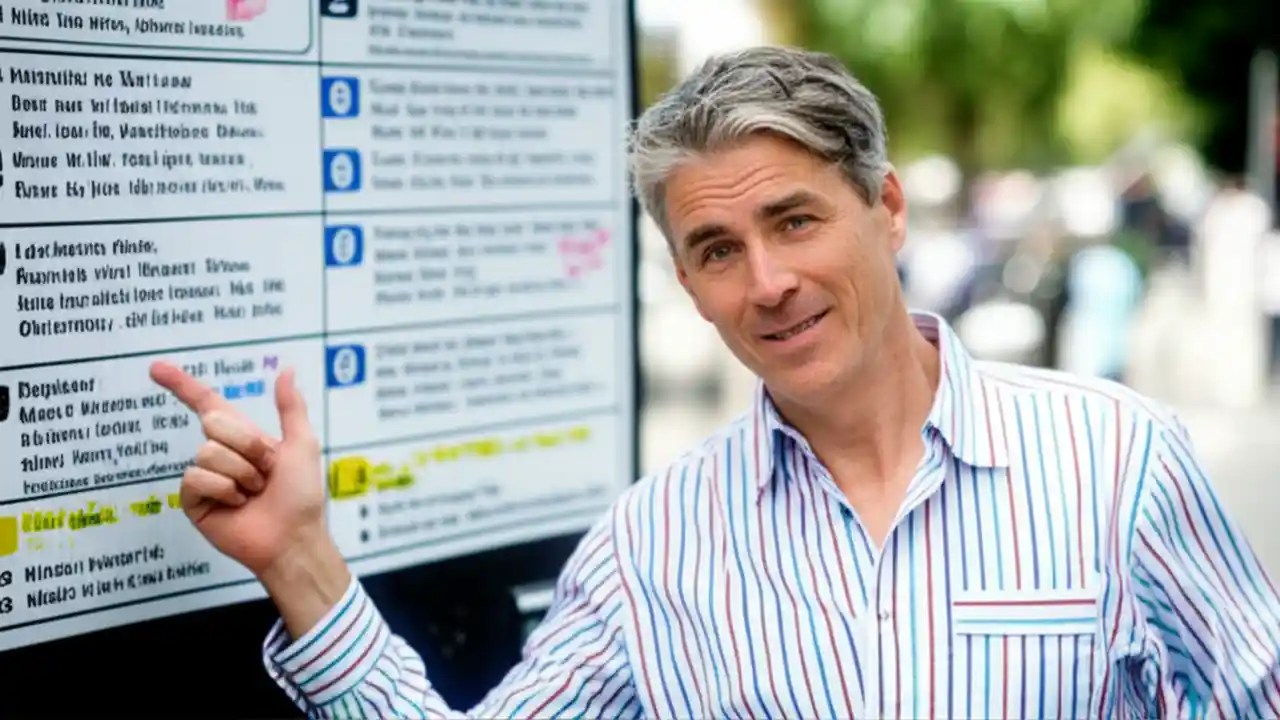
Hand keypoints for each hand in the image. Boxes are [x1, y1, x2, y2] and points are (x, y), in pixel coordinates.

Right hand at [149, 362, 327, 579]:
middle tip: (266, 470)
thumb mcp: (302, 444)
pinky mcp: (194, 501)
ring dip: (240, 472)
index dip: (183, 385)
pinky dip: (223, 489)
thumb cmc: (302, 494)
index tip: (156, 369)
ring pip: (207, 452)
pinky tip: (236, 505)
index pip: (207, 404)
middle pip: (214, 423)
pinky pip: (196, 478)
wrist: (294, 537)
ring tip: (253, 493)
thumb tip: (287, 370)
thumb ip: (291, 408)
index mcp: (243, 437)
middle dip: (248, 444)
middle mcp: (221, 454)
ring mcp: (205, 477)